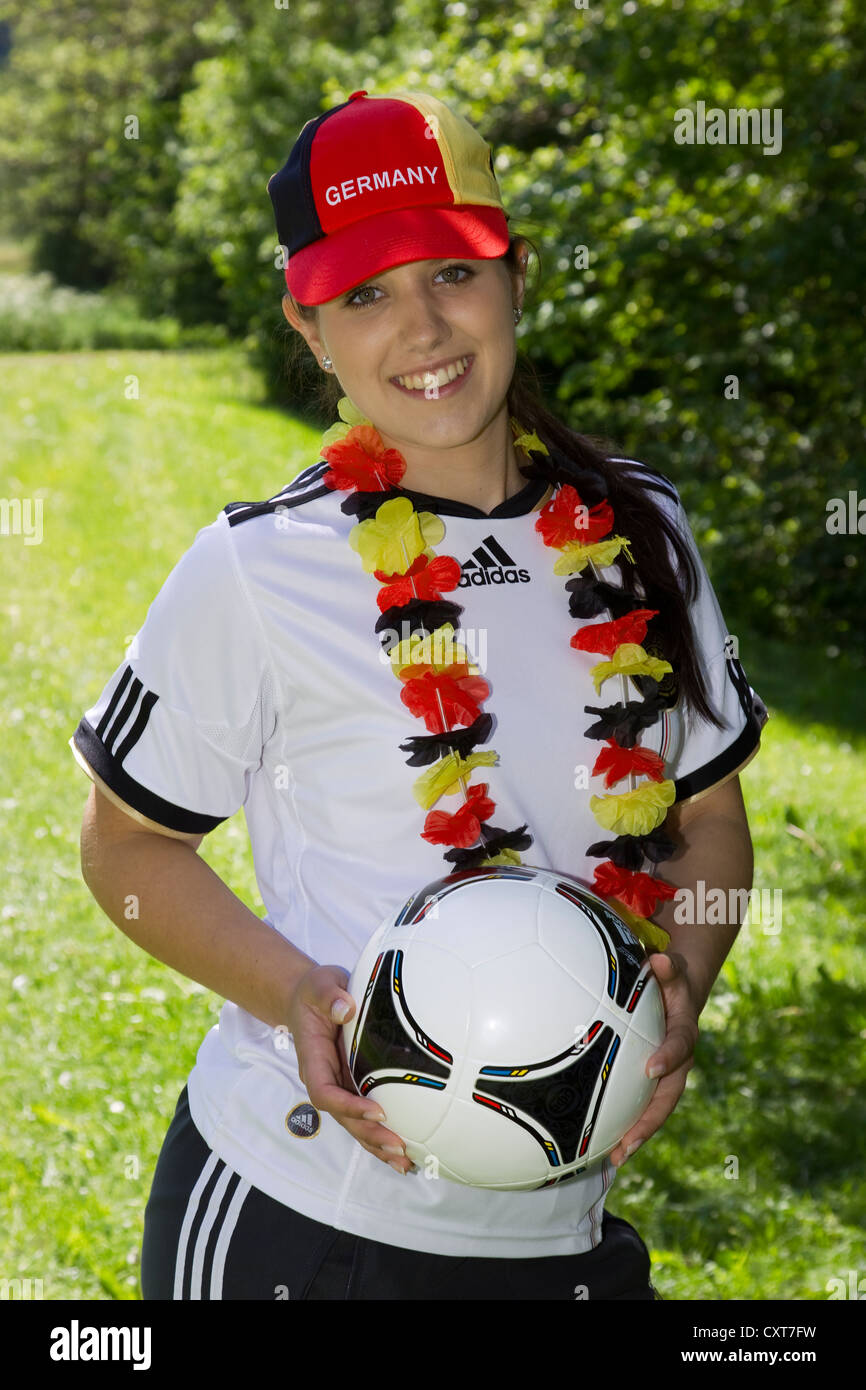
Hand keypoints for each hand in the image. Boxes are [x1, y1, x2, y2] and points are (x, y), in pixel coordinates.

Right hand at [286, 963, 412, 1173]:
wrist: (310, 998)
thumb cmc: (314, 992)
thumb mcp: (318, 985)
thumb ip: (329, 996)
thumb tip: (345, 1009)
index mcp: (314, 1061)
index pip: (326, 1093)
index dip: (349, 1107)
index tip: (377, 1112)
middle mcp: (326, 1080)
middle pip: (344, 1118)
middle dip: (370, 1136)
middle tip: (399, 1148)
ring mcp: (342, 1085)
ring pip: (356, 1124)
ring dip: (378, 1145)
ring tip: (406, 1163)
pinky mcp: (355, 1085)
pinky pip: (367, 1115)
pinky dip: (383, 1134)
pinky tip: (407, 1151)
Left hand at [609, 950, 699, 1167]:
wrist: (677, 1001)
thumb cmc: (668, 984)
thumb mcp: (670, 972)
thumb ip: (667, 968)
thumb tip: (659, 959)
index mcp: (683, 1033)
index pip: (679, 1045)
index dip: (668, 1057)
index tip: (652, 1068)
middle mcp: (677, 1063)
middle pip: (667, 1097)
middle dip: (649, 1121)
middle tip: (628, 1143)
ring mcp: (664, 1079)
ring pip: (653, 1111)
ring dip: (637, 1135)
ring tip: (615, 1158)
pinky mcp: (649, 1086)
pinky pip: (638, 1108)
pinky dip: (625, 1128)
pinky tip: (600, 1146)